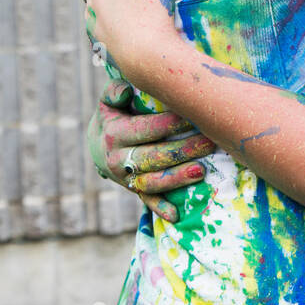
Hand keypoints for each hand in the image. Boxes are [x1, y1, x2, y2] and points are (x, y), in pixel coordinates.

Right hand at [87, 78, 214, 223]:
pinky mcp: (132, 190)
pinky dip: (160, 208)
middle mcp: (118, 160)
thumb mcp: (108, 101)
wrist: (96, 146)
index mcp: (114, 134)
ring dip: (177, 178)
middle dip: (182, 150)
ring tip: (201, 170)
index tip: (192, 117)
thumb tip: (126, 90)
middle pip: (153, 156)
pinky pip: (147, 201)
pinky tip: (176, 214)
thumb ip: (115, 91)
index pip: (145, 129)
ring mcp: (125, 178)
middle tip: (208, 142)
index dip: (169, 124)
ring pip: (152, 181)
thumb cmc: (113, 115)